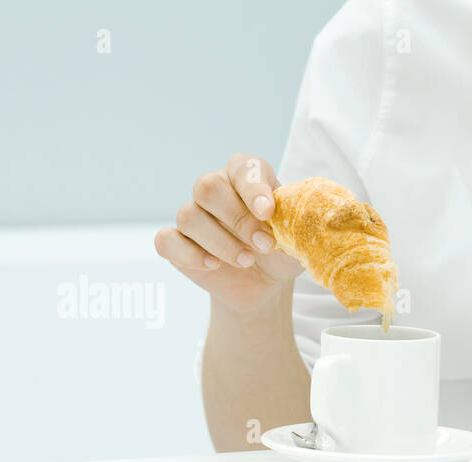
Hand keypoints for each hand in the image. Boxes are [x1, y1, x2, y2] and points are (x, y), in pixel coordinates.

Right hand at [154, 154, 302, 313]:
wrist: (265, 283)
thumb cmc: (282, 251)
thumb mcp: (300, 238)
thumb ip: (300, 223)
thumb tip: (304, 216)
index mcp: (246, 176)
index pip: (243, 168)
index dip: (253, 188)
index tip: (268, 212)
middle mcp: (215, 189)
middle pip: (207, 187)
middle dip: (237, 219)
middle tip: (264, 245)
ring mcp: (193, 214)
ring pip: (189, 216)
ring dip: (220, 242)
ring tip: (247, 261)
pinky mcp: (177, 242)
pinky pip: (167, 240)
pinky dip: (189, 254)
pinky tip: (213, 265)